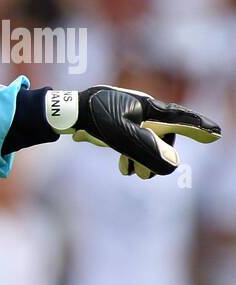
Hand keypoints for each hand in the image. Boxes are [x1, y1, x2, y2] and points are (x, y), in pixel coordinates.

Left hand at [45, 86, 221, 178]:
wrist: (67, 111)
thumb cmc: (95, 119)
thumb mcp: (122, 136)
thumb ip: (148, 150)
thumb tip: (173, 166)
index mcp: (150, 109)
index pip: (181, 119)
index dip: (198, 128)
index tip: (217, 134)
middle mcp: (144, 110)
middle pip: (164, 134)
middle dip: (158, 155)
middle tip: (146, 175)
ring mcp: (131, 114)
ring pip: (147, 139)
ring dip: (143, 158)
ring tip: (133, 174)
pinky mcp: (117, 120)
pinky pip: (132, 139)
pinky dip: (131, 153)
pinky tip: (124, 167)